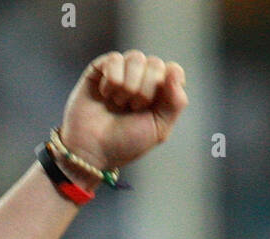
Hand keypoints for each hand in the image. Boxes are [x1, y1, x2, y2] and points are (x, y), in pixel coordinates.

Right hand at [59, 50, 187, 171]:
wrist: (93, 149)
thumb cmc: (126, 143)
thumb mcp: (159, 129)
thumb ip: (176, 102)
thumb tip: (174, 70)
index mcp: (160, 92)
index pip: (173, 70)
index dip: (166, 85)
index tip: (154, 104)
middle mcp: (142, 78)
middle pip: (155, 63)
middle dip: (145, 90)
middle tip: (132, 108)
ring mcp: (121, 72)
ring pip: (136, 58)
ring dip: (128, 85)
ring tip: (118, 103)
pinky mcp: (100, 68)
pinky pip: (114, 59)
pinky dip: (112, 80)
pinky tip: (105, 94)